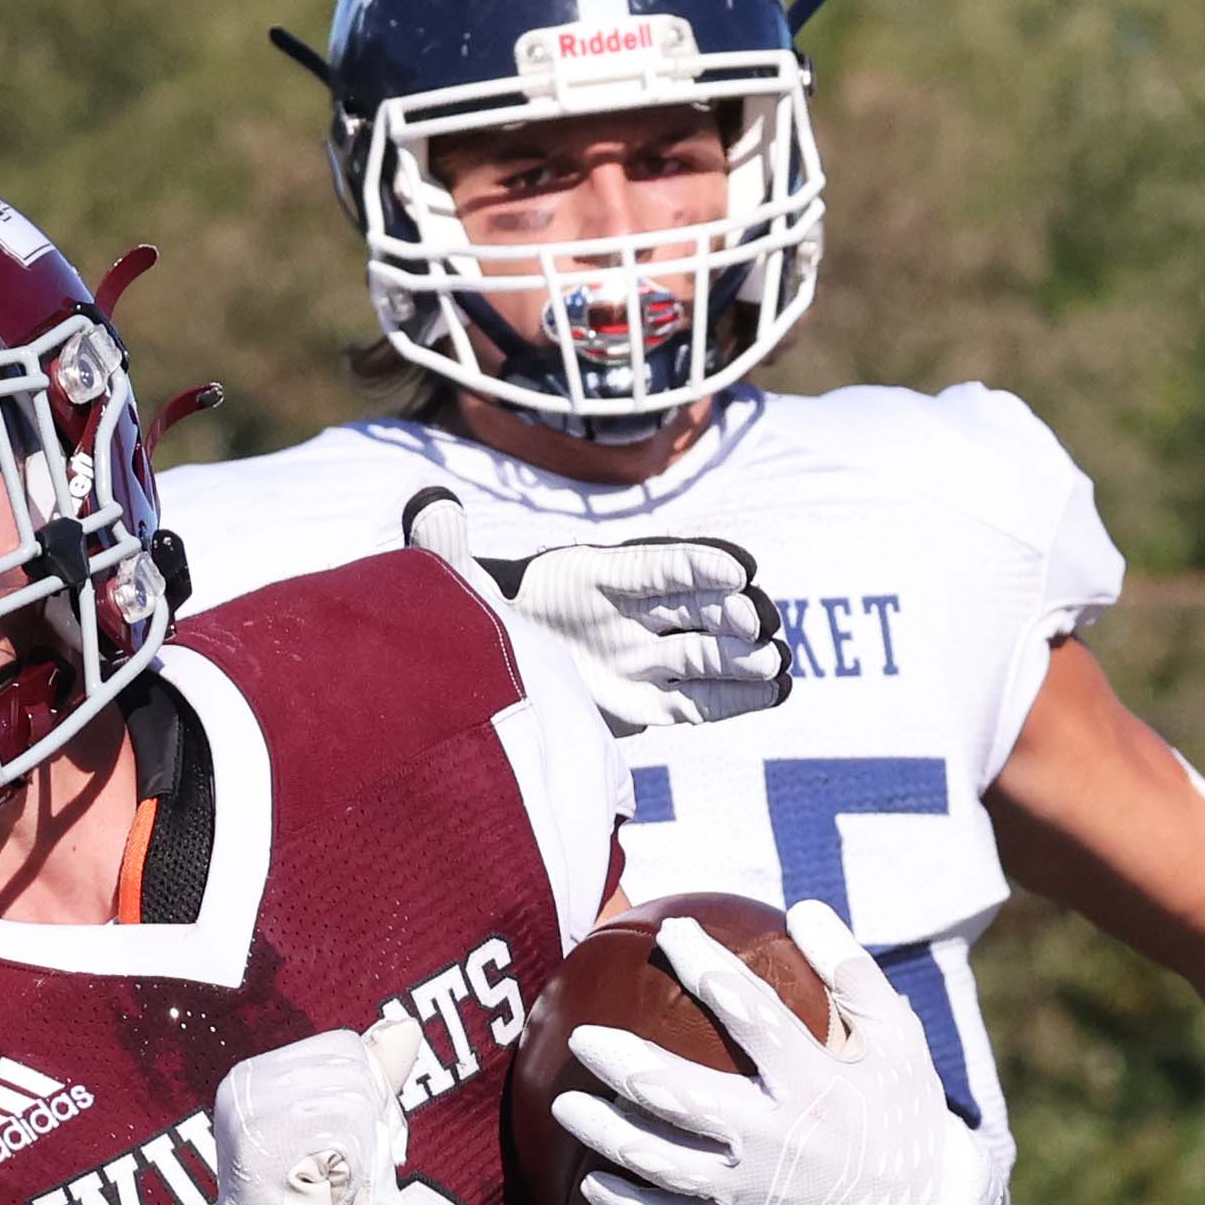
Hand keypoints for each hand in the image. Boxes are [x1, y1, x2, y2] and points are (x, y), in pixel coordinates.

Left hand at [405, 494, 788, 732]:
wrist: (479, 680)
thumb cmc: (472, 626)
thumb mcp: (456, 591)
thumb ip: (445, 549)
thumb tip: (428, 502)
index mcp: (590, 579)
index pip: (651, 567)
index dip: (695, 567)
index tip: (736, 569)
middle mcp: (628, 615)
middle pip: (692, 609)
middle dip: (730, 614)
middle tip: (758, 625)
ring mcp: (643, 658)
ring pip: (706, 654)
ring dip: (742, 659)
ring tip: (775, 666)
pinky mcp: (648, 702)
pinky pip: (700, 701)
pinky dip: (736, 700)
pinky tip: (774, 693)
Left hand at [550, 901, 1005, 1204]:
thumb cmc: (900, 1114)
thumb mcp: (899, 1041)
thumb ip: (853, 974)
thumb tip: (803, 909)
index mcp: (817, 1086)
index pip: (754, 1018)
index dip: (710, 970)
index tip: (673, 933)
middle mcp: (776, 1140)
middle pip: (684, 1098)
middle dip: (626, 1065)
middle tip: (582, 1037)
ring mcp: (751, 1191)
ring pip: (662, 1162)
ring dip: (607, 1135)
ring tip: (564, 1105)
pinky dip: (626, 1204)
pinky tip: (592, 1181)